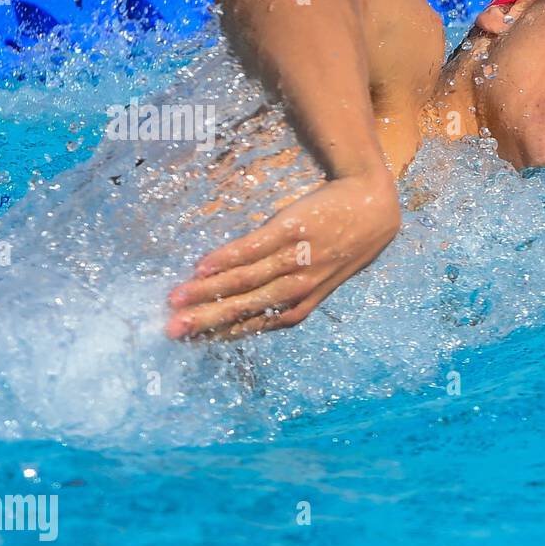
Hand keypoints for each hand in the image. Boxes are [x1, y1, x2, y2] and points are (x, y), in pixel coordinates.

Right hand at [165, 171, 399, 339]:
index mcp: (304, 300)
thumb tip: (244, 300)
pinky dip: (228, 257)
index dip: (223, 332)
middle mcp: (300, 284)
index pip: (257, 323)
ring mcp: (296, 257)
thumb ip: (288, 290)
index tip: (191, 342)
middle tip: (172, 331)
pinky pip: (254, 247)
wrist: (372, 203)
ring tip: (176, 299)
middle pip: (247, 306)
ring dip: (208, 290)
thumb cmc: (341, 242)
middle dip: (207, 320)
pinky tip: (202, 266)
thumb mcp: (321, 275)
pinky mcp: (291, 229)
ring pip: (247, 280)